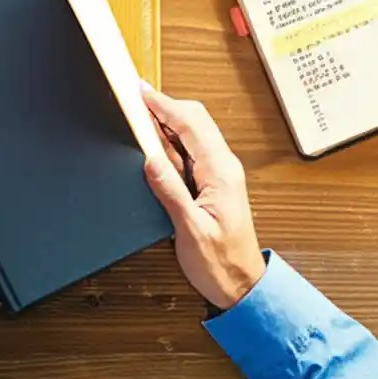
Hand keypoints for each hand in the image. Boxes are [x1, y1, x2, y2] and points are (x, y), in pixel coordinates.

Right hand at [141, 83, 265, 309]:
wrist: (242, 286)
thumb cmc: (222, 264)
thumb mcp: (190, 231)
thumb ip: (170, 192)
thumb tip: (150, 160)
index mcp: (221, 173)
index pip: (190, 124)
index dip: (164, 104)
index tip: (140, 92)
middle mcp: (224, 167)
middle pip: (194, 121)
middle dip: (164, 106)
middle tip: (134, 99)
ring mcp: (220, 174)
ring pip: (192, 134)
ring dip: (166, 123)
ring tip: (139, 117)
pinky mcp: (213, 184)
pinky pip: (192, 152)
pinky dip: (171, 142)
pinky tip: (155, 145)